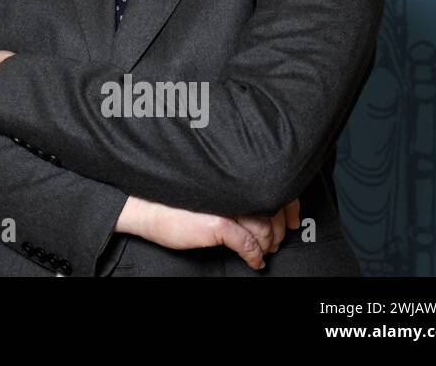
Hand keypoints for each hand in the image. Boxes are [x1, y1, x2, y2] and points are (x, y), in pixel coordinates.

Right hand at [117, 195, 300, 270]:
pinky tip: (255, 261)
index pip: (273, 187)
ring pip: (264, 229)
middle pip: (273, 209)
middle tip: (277, 241)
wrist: (144, 205)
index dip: (288, 206)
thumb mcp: (208, 189)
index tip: (291, 219)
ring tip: (263, 251)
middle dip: (279, 230)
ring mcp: (227, 205)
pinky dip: (254, 256)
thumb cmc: (171, 196)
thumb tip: (261, 206)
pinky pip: (248, 244)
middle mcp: (234, 187)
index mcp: (233, 175)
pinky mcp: (218, 223)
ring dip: (267, 245)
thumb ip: (232, 191)